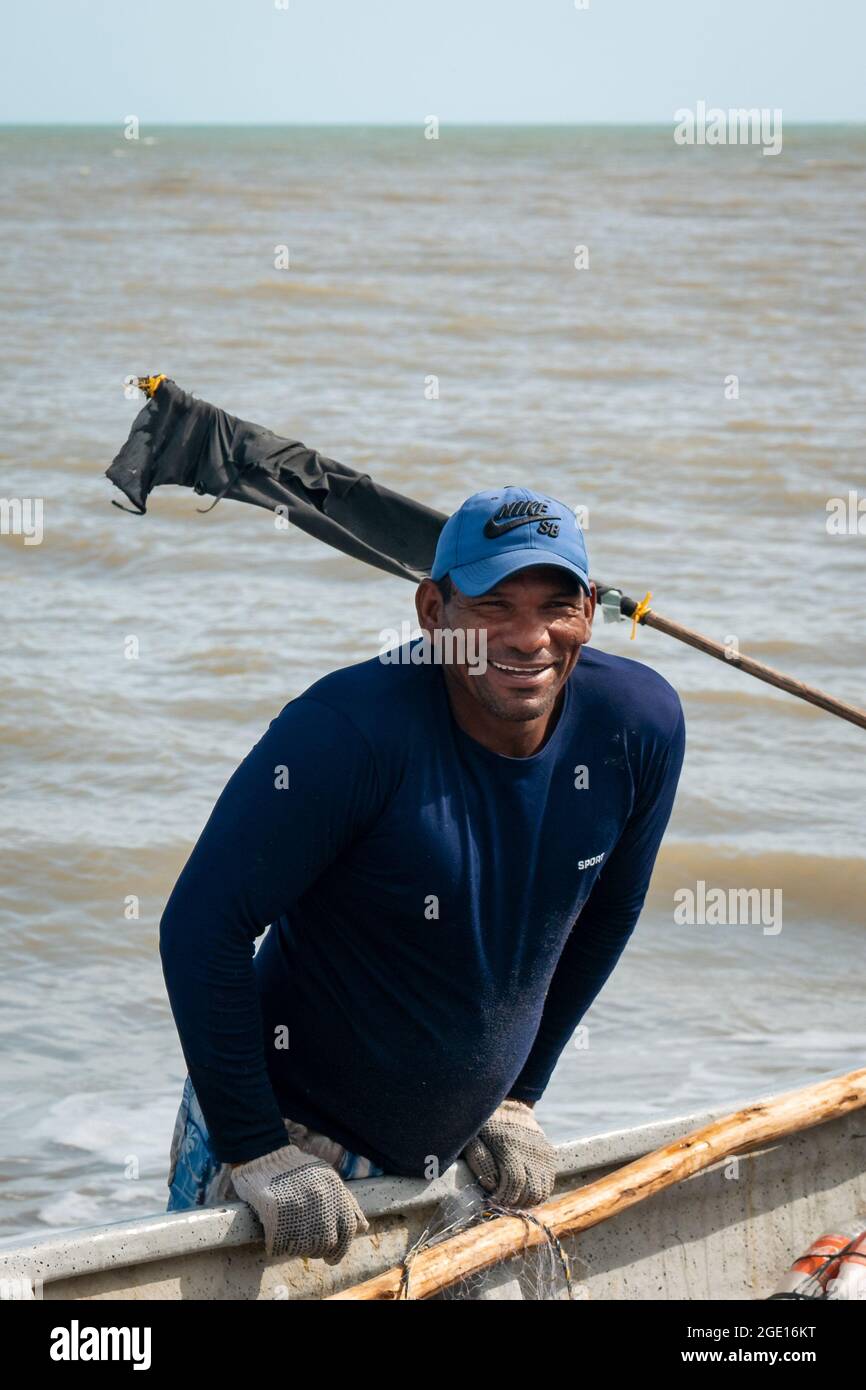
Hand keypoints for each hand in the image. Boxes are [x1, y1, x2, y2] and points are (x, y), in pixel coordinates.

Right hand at [230, 1143, 368, 1262]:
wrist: (266, 1156)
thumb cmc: (298, 1169)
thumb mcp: (328, 1178)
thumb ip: (346, 1201)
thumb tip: (362, 1227)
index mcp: (336, 1192)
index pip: (349, 1230)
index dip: (341, 1248)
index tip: (331, 1257)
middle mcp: (321, 1203)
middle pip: (328, 1243)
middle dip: (320, 1250)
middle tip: (310, 1249)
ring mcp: (299, 1211)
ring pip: (306, 1248)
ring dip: (300, 1249)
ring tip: (293, 1240)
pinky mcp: (277, 1219)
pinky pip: (283, 1246)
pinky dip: (281, 1247)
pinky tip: (278, 1239)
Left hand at [463, 1099, 555, 1206]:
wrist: (510, 1107)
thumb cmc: (486, 1125)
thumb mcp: (474, 1138)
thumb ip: (479, 1161)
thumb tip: (491, 1186)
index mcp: (510, 1145)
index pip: (515, 1182)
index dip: (504, 1198)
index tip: (492, 1201)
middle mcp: (531, 1151)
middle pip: (530, 1192)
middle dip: (514, 1203)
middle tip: (501, 1202)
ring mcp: (543, 1154)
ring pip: (541, 1192)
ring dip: (526, 1202)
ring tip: (512, 1199)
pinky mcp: (550, 1156)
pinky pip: (548, 1185)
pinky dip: (537, 1193)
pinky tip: (523, 1191)